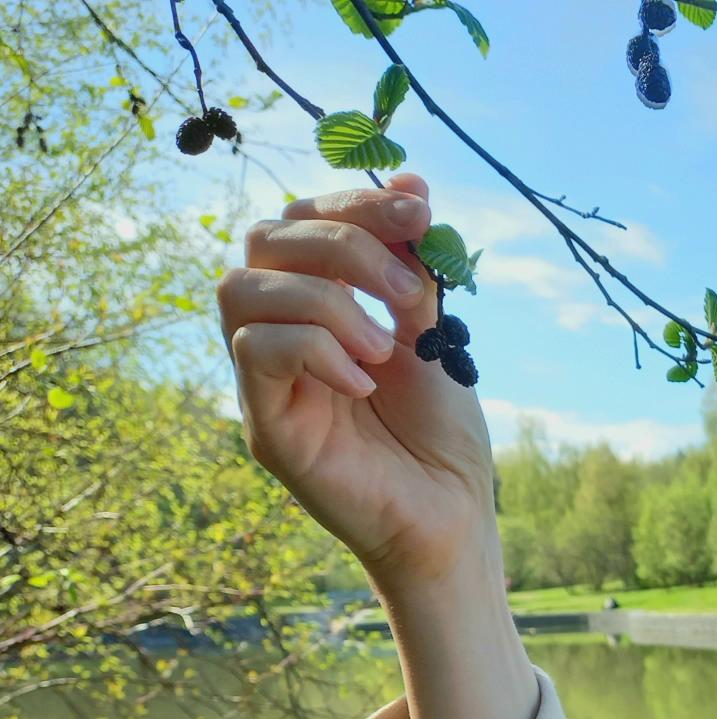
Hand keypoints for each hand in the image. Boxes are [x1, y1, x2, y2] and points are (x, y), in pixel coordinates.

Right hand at [219, 171, 497, 591]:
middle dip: (344, 245)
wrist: (452, 517)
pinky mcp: (265, 425)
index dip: (355, 202)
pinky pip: (255, 351)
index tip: (419, 213)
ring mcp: (264, 379)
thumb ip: (416, 269)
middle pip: (263, 238)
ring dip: (326, 301)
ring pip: (241, 288)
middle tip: (412, 298)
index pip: (302, 219)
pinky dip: (316, 350)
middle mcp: (279, 332)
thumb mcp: (437, 335)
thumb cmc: (442, 435)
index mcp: (317, 303)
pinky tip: (363, 384)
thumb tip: (410, 181)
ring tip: (385, 348)